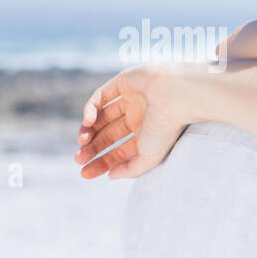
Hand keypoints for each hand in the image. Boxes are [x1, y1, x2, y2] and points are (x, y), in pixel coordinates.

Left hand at [75, 66, 196, 178]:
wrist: (177, 97)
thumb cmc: (166, 128)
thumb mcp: (149, 157)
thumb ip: (131, 170)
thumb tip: (110, 176)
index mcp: (146, 135)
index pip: (119, 151)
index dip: (102, 163)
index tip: (85, 173)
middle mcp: (138, 117)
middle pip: (107, 135)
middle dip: (91, 148)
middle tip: (78, 159)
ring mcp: (130, 99)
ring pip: (100, 116)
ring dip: (87, 130)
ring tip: (82, 141)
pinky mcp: (123, 82)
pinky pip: (100, 96)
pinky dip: (90, 109)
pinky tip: (88, 122)